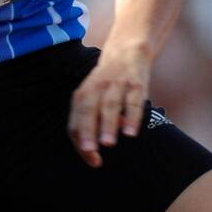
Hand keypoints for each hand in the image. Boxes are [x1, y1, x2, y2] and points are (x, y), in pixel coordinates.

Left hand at [67, 39, 151, 166]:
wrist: (127, 52)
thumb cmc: (106, 85)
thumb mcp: (93, 98)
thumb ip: (92, 123)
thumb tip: (95, 149)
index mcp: (82, 95)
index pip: (76, 121)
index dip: (82, 141)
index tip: (93, 159)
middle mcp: (96, 89)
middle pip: (88, 111)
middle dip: (88, 130)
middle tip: (90, 150)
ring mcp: (116, 85)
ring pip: (109, 106)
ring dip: (108, 125)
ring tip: (108, 144)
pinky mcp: (135, 84)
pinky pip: (133, 101)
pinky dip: (132, 117)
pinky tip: (130, 133)